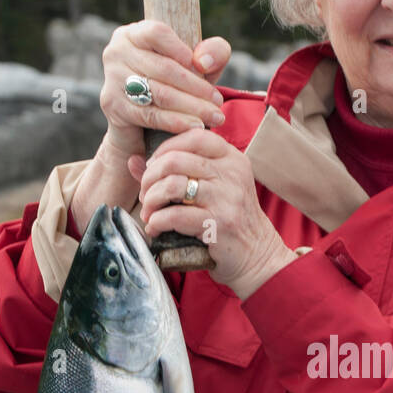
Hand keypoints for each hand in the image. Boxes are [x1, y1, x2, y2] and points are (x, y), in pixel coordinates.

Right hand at [100, 18, 231, 156]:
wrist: (143, 127)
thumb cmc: (175, 87)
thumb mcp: (197, 67)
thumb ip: (212, 53)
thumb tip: (203, 61)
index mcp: (133, 34)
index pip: (158, 33)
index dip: (183, 50)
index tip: (206, 70)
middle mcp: (116, 52)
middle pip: (164, 68)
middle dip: (197, 88)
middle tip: (219, 103)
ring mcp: (111, 79)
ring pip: (159, 92)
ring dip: (192, 107)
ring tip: (215, 116)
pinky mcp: (112, 106)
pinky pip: (150, 114)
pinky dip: (176, 121)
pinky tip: (196, 126)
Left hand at [135, 127, 296, 300]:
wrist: (258, 256)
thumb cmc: (231, 221)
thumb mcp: (213, 189)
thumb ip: (177, 171)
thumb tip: (134, 161)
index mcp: (232, 159)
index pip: (193, 137)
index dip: (164, 149)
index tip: (153, 168)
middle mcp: (232, 174)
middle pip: (175, 160)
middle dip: (150, 178)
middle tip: (146, 194)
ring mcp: (227, 199)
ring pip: (172, 186)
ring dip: (151, 201)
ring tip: (149, 212)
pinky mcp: (218, 224)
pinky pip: (175, 216)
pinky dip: (157, 222)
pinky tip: (155, 228)